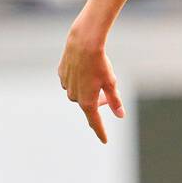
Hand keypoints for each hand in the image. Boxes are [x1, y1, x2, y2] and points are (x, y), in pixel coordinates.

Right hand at [57, 25, 124, 143]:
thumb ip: (115, 101)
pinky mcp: (61, 74)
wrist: (83, 42)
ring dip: (88, 90)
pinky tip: (84, 70)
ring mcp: (66, 85)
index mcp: (88, 102)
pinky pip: (71, 82)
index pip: (95, 122)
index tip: (104, 140)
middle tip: (106, 94)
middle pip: (88, 105)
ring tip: (96, 77)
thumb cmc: (100, 63)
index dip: (100, 131)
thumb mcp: (111, 83)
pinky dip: (79, 80)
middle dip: (98, 102)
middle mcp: (74, 96)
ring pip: (79, 93)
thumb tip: (120, 115)